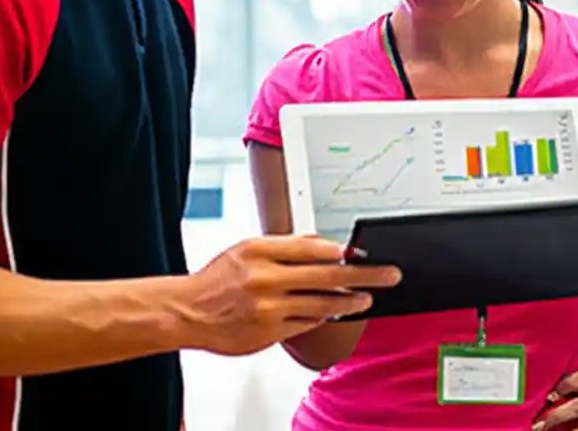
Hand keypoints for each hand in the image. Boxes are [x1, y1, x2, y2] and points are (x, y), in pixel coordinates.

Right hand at [178, 235, 400, 355]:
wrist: (188, 312)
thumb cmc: (219, 279)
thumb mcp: (247, 249)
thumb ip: (286, 246)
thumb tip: (325, 244)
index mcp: (260, 251)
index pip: (311, 247)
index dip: (341, 251)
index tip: (362, 252)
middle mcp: (266, 279)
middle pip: (327, 276)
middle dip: (364, 275)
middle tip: (388, 274)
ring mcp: (269, 308)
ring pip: (322, 304)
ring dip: (350, 301)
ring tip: (367, 298)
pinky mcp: (270, 332)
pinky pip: (307, 323)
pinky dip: (323, 316)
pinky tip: (335, 311)